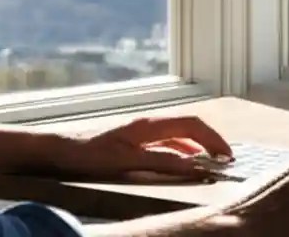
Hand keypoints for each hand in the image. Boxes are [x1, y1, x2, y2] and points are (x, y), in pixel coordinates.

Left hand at [52, 116, 232, 180]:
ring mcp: (144, 128)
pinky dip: (185, 147)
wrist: (62, 148)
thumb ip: (163, 162)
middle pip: (191, 125)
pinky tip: (187, 158)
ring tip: (212, 158)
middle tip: (226, 158)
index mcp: (151, 124)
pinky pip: (170, 138)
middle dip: (212, 139)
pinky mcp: (137, 137)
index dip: (214, 139)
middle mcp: (151, 122)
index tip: (227, 156)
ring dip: (200, 143)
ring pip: (181, 130)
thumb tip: (194, 165)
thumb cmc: (91, 154)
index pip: (193, 125)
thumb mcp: (128, 161)